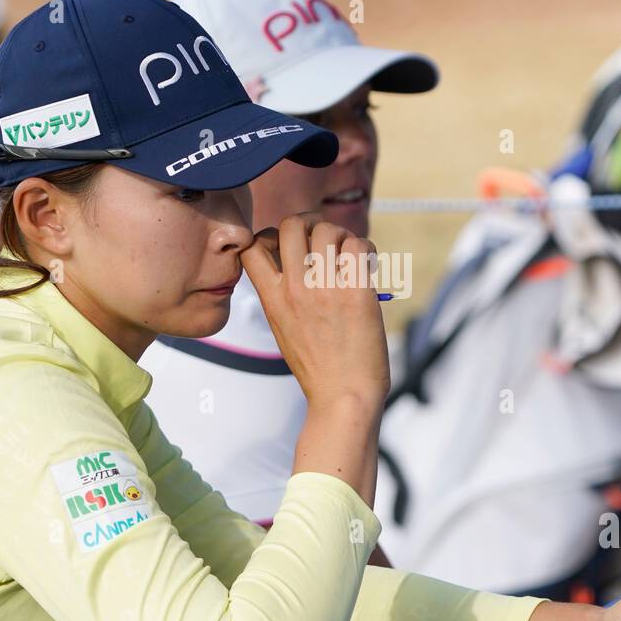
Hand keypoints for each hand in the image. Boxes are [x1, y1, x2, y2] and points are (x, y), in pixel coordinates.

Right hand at [242, 213, 389, 408]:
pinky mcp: (355, 292)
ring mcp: (324, 289)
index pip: (252, 246)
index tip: (288, 246)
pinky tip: (369, 265)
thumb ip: (284, 295)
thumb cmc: (320, 369)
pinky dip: (366, 250)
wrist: (343, 397)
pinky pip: (358, 246)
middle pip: (292, 224)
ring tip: (351, 256)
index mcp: (272, 299)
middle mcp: (294, 289)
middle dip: (311, 223)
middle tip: (326, 239)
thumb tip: (300, 263)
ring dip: (343, 236)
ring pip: (329, 230)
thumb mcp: (284, 329)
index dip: (269, 235)